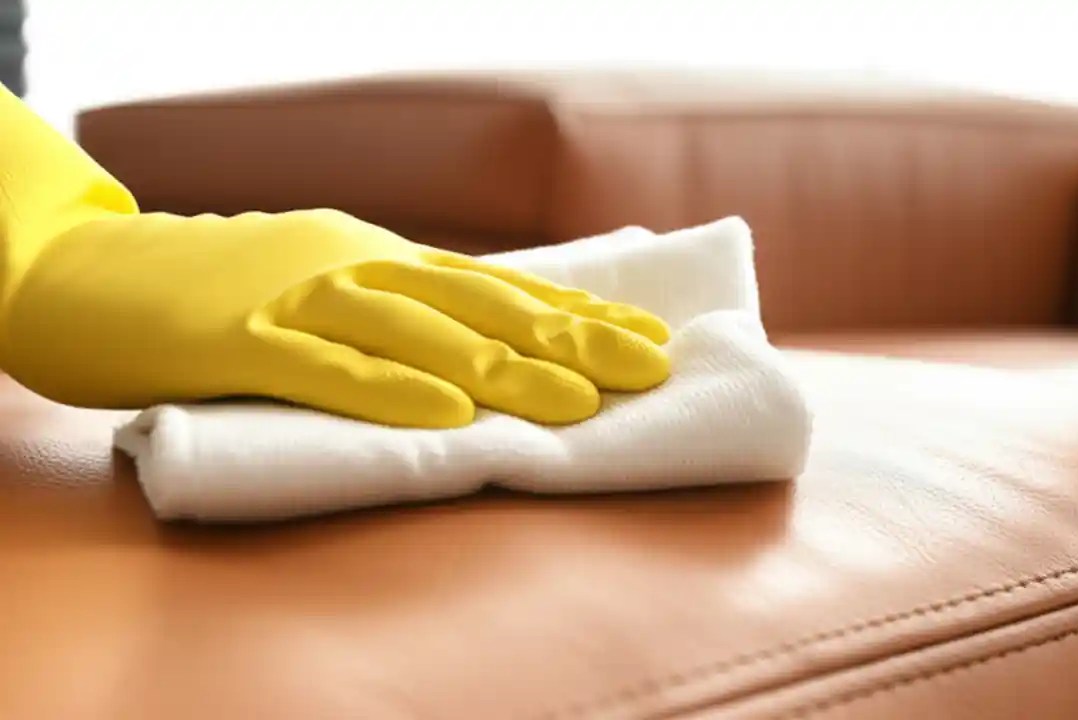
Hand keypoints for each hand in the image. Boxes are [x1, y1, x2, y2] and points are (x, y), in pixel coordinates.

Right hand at [1, 208, 670, 426]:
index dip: (576, 313)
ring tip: (578, 403)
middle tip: (648, 371)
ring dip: (504, 368)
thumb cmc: (214, 292)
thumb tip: (478, 348)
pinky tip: (451, 416)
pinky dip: (392, 391)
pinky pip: (327, 368)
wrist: (84, 273)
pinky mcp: (239, 339)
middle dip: (570, 338)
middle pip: (480, 305)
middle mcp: (353, 266)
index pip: (497, 288)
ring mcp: (297, 298)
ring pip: (419, 332)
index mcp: (375, 257)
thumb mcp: (320, 288)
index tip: (648, 340)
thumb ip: (392, 312)